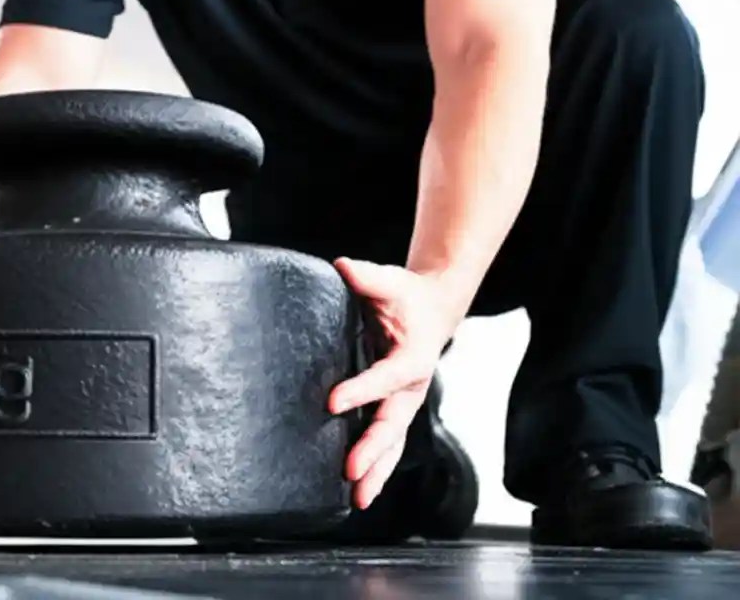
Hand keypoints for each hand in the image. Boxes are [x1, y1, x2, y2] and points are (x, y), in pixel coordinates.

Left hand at [329, 257, 462, 510]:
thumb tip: (342, 266)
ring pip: (394, 443)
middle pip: (393, 423)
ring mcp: (405, 402)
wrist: (434, 309)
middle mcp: (412, 386)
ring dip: (377, 471)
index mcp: (412, 356)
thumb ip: (367, 276)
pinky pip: (388, 444)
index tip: (332, 402)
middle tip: (349, 470)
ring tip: (358, 499)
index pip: (385, 377)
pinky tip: (358, 491)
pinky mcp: (395, 409)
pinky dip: (377, 467)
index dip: (361, 390)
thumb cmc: (408, 296)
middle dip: (372, 449)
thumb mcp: (390, 281)